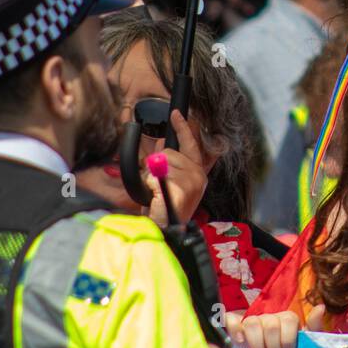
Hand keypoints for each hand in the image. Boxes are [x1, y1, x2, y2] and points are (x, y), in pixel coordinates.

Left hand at [143, 110, 206, 226]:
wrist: (165, 233)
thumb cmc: (166, 211)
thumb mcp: (169, 183)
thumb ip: (168, 163)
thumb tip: (160, 144)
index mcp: (198, 174)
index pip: (191, 144)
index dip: (183, 127)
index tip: (176, 113)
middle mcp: (198, 176)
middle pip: (168, 152)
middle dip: (157, 165)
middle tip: (159, 186)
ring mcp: (190, 181)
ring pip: (159, 161)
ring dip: (152, 176)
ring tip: (159, 195)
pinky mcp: (180, 188)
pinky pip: (154, 174)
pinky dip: (149, 185)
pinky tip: (156, 198)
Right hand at [226, 304, 326, 347]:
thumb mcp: (305, 342)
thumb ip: (313, 327)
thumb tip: (320, 307)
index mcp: (286, 319)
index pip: (289, 318)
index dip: (288, 340)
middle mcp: (269, 317)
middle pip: (270, 323)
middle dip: (273, 347)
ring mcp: (253, 321)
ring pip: (252, 322)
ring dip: (256, 344)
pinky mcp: (237, 327)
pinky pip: (231, 319)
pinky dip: (234, 329)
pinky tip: (240, 343)